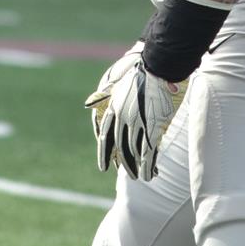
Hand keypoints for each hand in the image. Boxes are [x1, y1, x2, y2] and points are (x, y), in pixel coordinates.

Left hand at [85, 45, 184, 180]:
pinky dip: (149, 164)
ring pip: (134, 152)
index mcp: (114, 110)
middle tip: (129, 175)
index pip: (105, 137)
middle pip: (121, 148)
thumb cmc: (139, 73)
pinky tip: (150, 173)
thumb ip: (104, 96)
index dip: (105, 154)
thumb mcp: (117, 85)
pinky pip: (148, 151)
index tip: (104, 167)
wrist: (155, 67)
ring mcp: (137, 123)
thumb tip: (88, 102)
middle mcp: (123, 119)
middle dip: (125, 164)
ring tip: (141, 177)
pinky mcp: (152, 126)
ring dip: (137, 167)